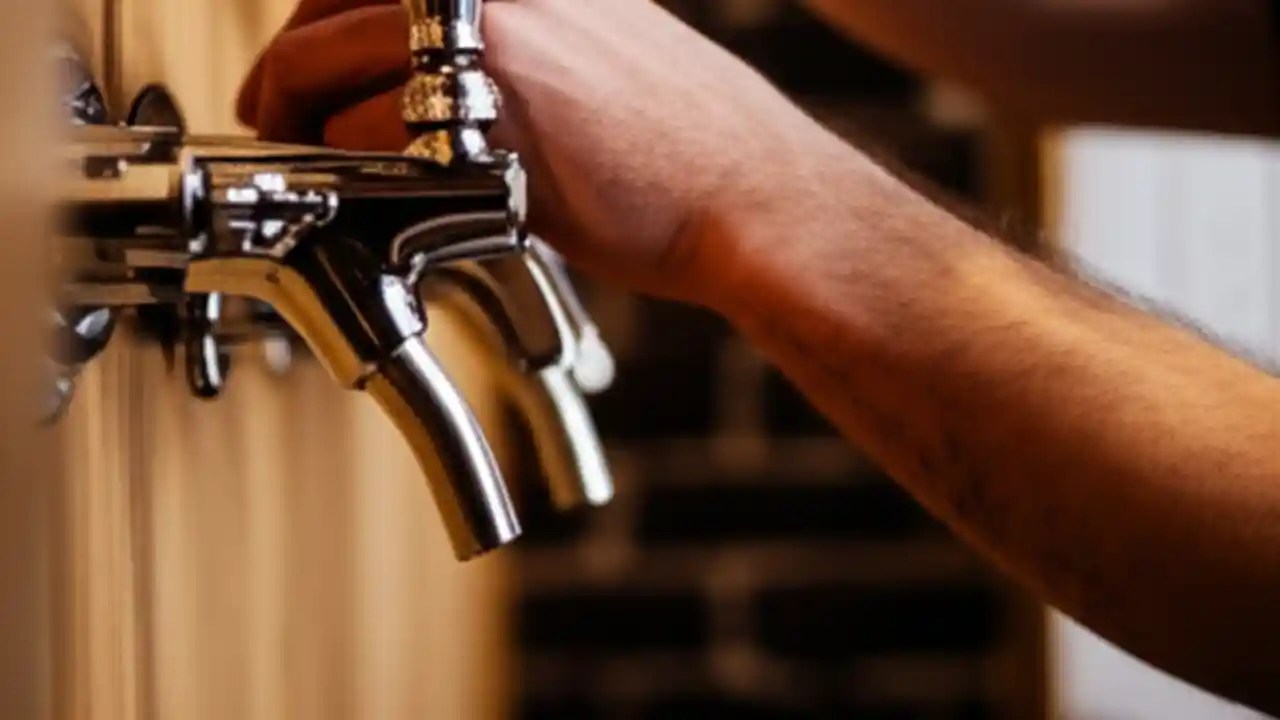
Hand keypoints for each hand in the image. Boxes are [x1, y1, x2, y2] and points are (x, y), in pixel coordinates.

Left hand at [237, 0, 847, 305]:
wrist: (749, 195)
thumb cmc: (678, 139)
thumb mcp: (588, 38)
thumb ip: (499, 34)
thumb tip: (409, 60)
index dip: (315, 24)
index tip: (302, 69)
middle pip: (325, 8)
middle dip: (287, 76)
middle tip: (281, 123)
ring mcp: (488, 32)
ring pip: (327, 66)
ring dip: (308, 129)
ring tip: (326, 176)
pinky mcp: (484, 111)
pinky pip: (369, 135)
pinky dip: (354, 177)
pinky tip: (386, 206)